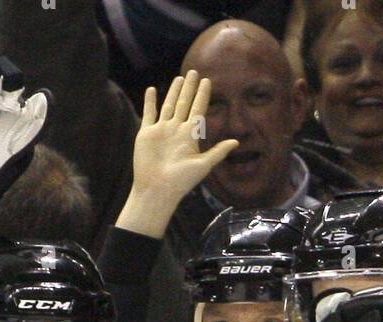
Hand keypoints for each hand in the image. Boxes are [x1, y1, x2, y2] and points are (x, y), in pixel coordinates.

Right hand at [117, 71, 238, 238]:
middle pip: (184, 104)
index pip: (198, 110)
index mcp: (190, 136)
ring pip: (169, 106)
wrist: (157, 189)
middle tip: (194, 72)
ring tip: (179, 78)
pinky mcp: (146, 134)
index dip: (203, 95)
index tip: (207, 81)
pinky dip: (150, 102)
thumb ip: (218, 152)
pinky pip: (149, 113)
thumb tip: (236, 143)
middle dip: (189, 88)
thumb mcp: (203, 165)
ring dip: (174, 92)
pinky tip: (152, 89)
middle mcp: (176, 131)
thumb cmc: (181, 182)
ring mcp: (161, 131)